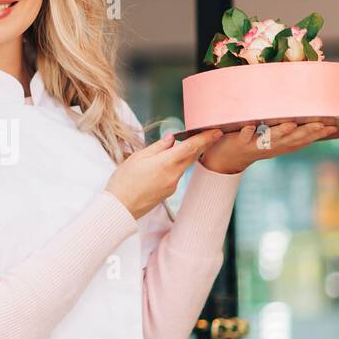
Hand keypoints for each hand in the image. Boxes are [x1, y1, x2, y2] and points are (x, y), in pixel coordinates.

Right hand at [105, 129, 223, 218]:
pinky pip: (176, 175)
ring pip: (184, 166)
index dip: (206, 138)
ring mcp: (172, 185)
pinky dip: (176, 166)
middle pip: (192, 156)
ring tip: (187, 144)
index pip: (191, 147)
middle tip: (213, 134)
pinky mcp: (169, 192)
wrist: (120, 207)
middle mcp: (173, 174)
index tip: (218, 131)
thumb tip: (172, 138)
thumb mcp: (137, 157)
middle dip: (203, 145)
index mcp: (165, 163)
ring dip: (188, 155)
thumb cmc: (124, 180)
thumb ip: (158, 147)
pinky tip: (166, 163)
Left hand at [199, 120, 338, 173]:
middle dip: (306, 132)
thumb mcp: (273, 135)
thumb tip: (306, 111)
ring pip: (270, 139)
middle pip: (291, 140)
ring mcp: (256, 145)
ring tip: (290, 125)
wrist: (226, 158)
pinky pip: (243, 137)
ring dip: (280, 133)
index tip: (334, 126)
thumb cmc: (253, 141)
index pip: (303, 139)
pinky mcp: (239, 142)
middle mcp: (271, 145)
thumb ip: (288, 126)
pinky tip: (250, 126)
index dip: (318, 134)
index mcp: (281, 144)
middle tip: (321, 125)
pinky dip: (247, 132)